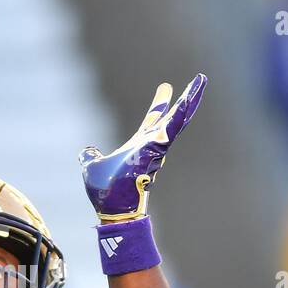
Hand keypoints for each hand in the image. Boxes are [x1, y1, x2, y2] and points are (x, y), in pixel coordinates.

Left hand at [78, 74, 207, 221]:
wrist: (112, 208)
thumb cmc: (105, 193)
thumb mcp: (93, 166)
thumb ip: (91, 157)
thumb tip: (86, 152)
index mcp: (138, 146)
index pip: (151, 122)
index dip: (158, 106)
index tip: (166, 88)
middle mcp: (151, 145)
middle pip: (170, 116)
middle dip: (184, 98)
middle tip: (198, 80)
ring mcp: (156, 147)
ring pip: (177, 120)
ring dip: (190, 101)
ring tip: (200, 82)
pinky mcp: (156, 149)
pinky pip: (171, 129)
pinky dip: (180, 114)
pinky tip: (188, 98)